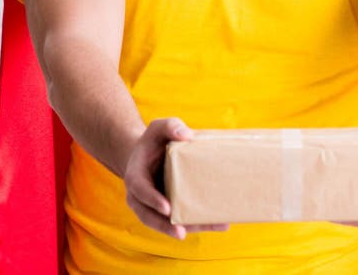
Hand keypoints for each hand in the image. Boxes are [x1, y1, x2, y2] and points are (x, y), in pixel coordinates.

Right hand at [122, 117, 228, 239]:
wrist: (149, 153)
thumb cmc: (154, 140)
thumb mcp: (159, 127)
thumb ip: (171, 126)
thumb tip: (188, 135)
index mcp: (136, 176)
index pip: (141, 190)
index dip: (152, 200)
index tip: (166, 208)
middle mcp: (142, 197)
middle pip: (151, 216)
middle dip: (166, 226)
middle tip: (181, 232)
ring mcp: (156, 206)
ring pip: (169, 223)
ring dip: (190, 228)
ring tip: (215, 226)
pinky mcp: (170, 209)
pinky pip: (182, 219)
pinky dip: (199, 223)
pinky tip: (221, 223)